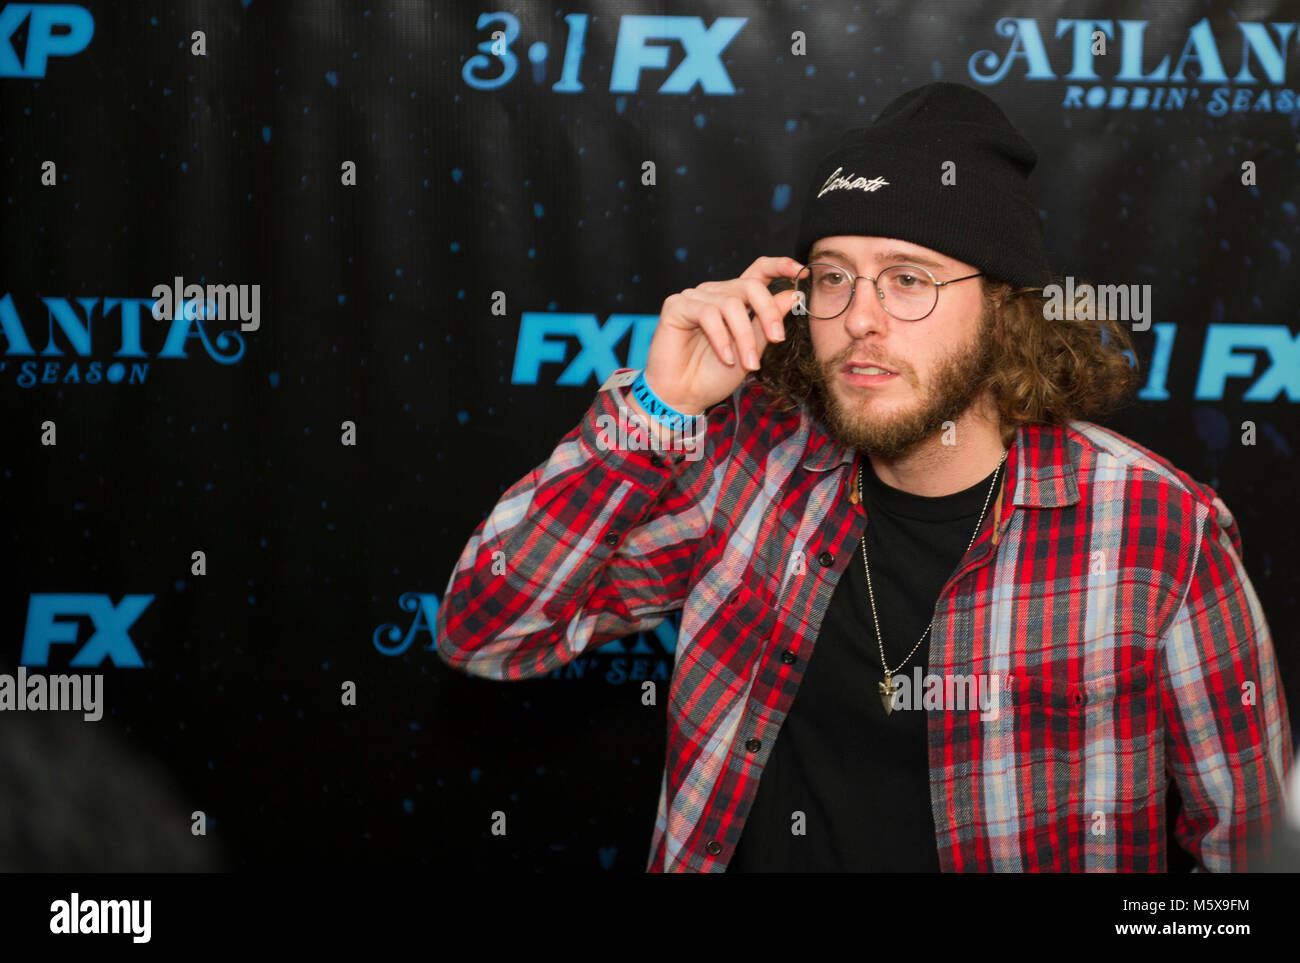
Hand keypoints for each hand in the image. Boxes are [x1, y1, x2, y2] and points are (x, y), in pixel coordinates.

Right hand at [639, 256, 803, 415]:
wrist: (684, 397)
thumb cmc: (714, 376)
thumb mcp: (751, 351)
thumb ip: (767, 324)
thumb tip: (793, 296)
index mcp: (736, 300)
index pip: (759, 271)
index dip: (780, 266)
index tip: (801, 271)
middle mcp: (715, 293)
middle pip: (750, 286)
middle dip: (768, 312)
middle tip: (778, 339)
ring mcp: (695, 297)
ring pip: (730, 304)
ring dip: (744, 337)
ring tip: (748, 364)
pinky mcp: (676, 306)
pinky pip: (707, 313)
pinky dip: (721, 338)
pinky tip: (726, 357)